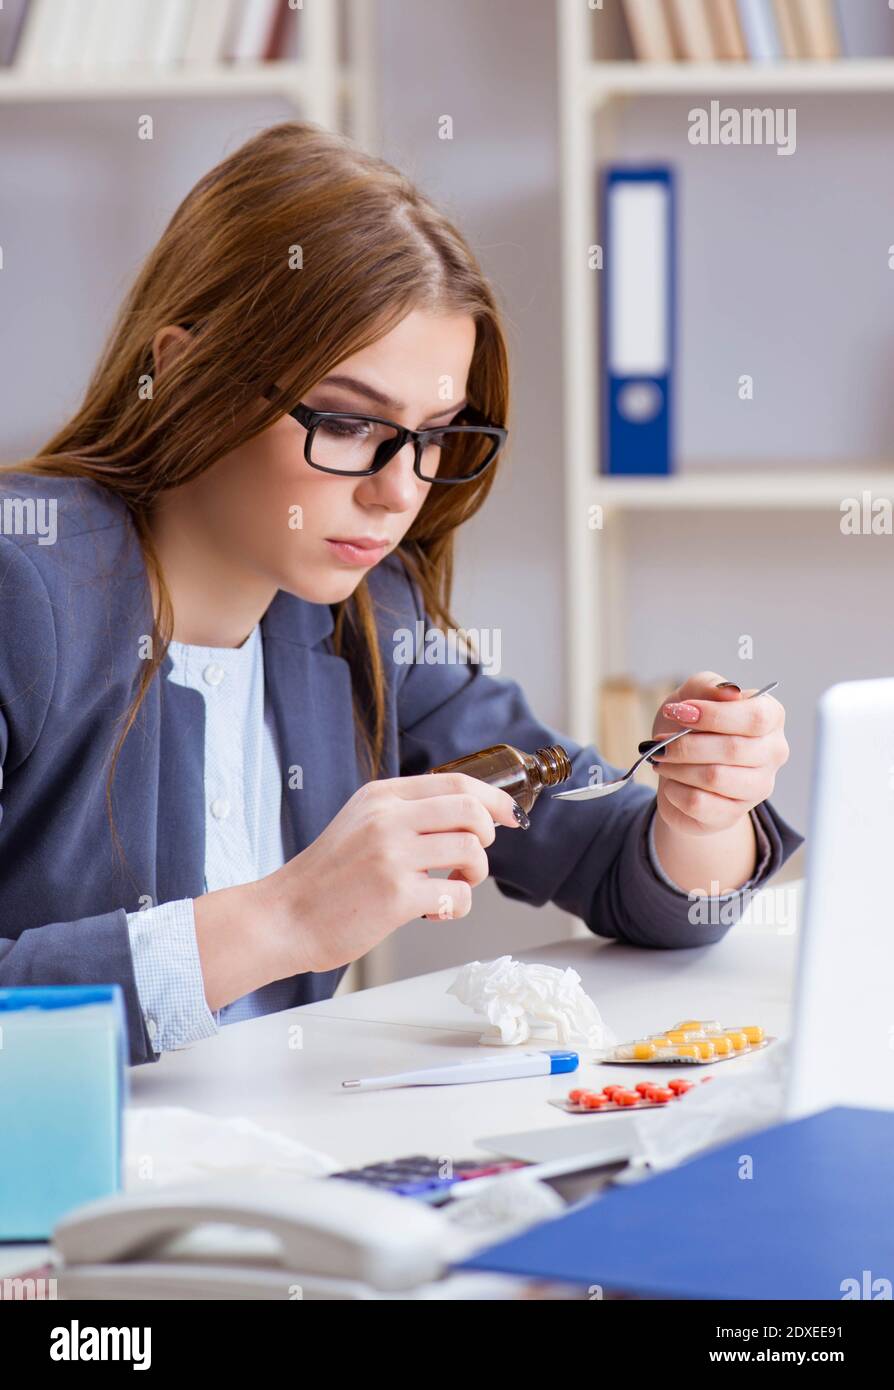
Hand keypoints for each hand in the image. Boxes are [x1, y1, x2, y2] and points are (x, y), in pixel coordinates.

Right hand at [259, 772, 519, 974]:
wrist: (283, 917)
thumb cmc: (325, 879)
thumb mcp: (360, 823)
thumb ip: (404, 814)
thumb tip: (465, 816)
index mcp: (381, 797)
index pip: (455, 782)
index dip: (493, 799)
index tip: (510, 815)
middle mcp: (388, 819)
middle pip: (471, 811)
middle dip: (488, 835)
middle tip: (473, 858)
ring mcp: (392, 856)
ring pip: (471, 851)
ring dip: (474, 874)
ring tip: (452, 886)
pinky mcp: (396, 895)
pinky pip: (458, 895)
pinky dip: (457, 907)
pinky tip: (434, 912)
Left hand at [649, 671, 788, 837]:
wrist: (677, 767)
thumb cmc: (692, 725)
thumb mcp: (693, 695)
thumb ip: (709, 686)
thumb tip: (729, 691)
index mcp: (771, 716)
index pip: (755, 717)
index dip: (714, 715)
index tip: (679, 713)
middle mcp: (773, 752)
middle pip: (733, 749)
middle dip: (686, 744)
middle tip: (660, 741)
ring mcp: (758, 787)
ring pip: (715, 777)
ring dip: (677, 767)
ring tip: (662, 759)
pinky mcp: (733, 813)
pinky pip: (699, 803)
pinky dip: (674, 790)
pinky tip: (671, 782)